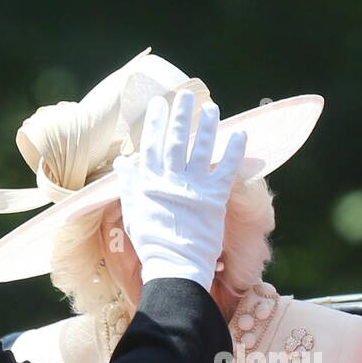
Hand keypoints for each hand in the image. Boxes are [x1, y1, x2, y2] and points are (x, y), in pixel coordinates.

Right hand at [114, 90, 247, 290]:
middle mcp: (170, 181)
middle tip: (186, 96)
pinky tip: (240, 134)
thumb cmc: (152, 243)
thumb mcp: (133, 212)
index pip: (151, 146)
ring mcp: (192, 189)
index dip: (155, 123)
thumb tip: (121, 163)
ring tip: (212, 108)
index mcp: (149, 183)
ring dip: (206, 127)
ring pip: (199, 150)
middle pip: (175, 141)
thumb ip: (129, 185)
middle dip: (180, 116)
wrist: (173, 266)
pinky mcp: (213, 199)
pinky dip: (233, 152)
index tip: (159, 104)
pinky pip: (225, 170)